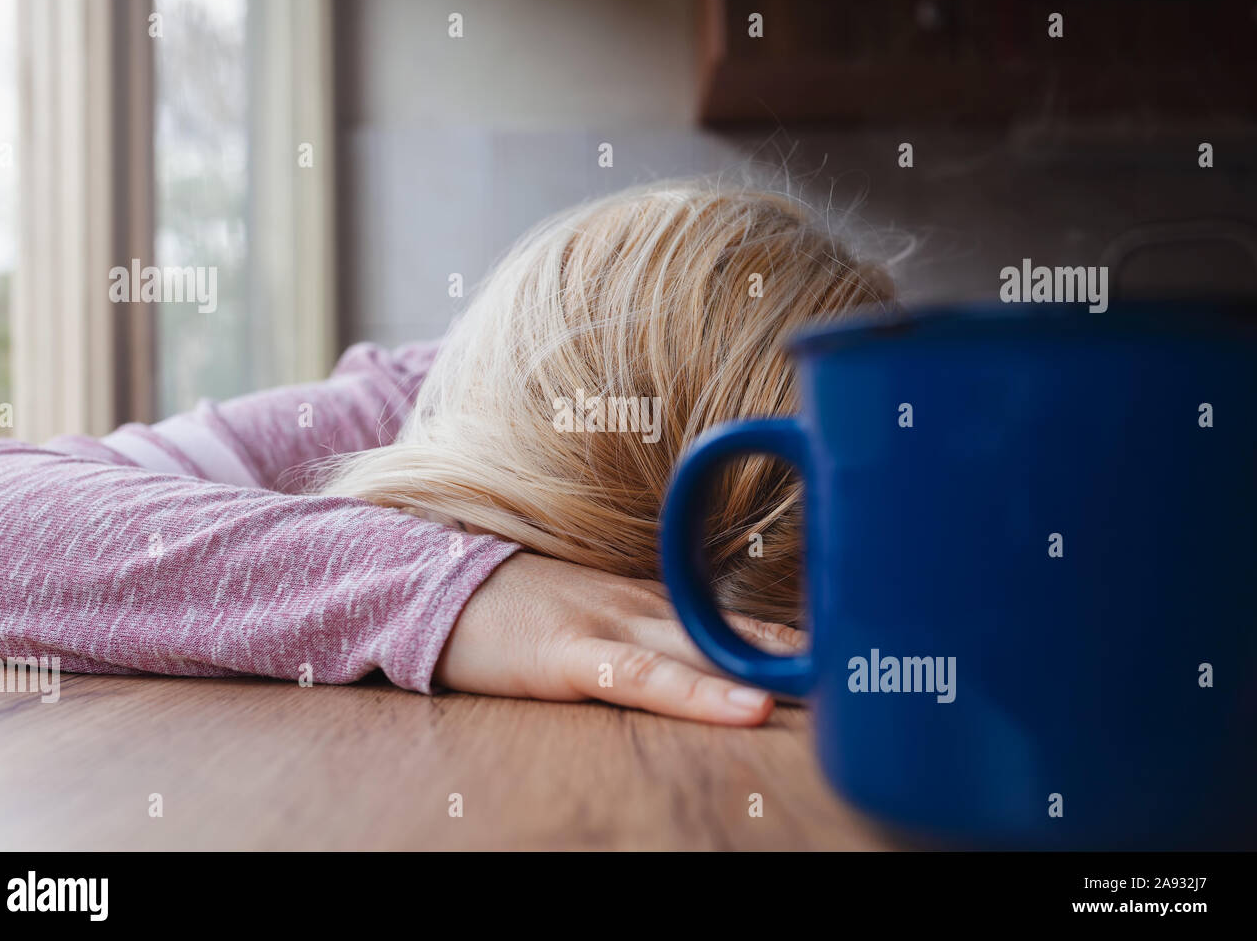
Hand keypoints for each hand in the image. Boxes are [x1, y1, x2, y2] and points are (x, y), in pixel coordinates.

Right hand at [435, 552, 804, 724]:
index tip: (835, 651)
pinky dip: (698, 694)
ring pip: (703, 652)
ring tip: (831, 695)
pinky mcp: (571, 656)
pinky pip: (646, 676)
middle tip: (861, 674)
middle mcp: (636, 603)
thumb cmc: (504, 603)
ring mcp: (606, 625)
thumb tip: (671, 645)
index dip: (781, 636)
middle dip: (791, 657)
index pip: (723, 615)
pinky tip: (743, 709)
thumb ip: (625, 620)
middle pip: (727, 633)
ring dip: (768, 674)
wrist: (430, 583)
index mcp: (636, 595)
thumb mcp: (576, 603)